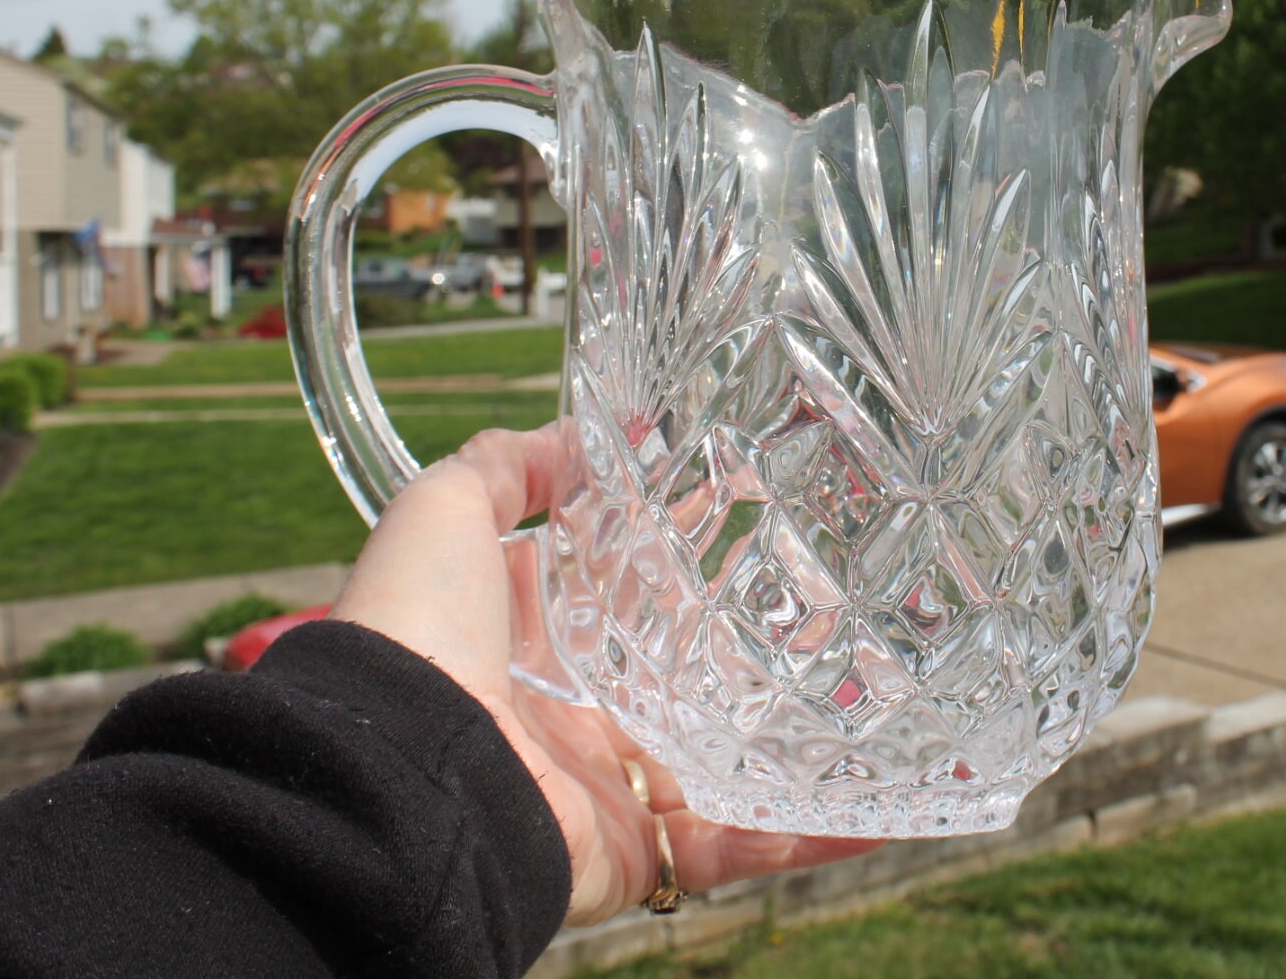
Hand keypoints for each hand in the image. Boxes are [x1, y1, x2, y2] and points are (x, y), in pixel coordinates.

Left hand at [332, 426, 882, 925]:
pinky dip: (809, 837)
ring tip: (882, 707)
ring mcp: (611, 782)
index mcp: (530, 635)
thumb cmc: (414, 635)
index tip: (750, 504)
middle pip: (683, 672)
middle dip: (755, 643)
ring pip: (727, 760)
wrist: (403, 773)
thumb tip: (577, 436)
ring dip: (801, 741)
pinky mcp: (640, 848)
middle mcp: (574, 709)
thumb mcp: (439, 513)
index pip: (623, 585)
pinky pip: (738, 844)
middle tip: (842, 601)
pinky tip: (880, 811)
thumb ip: (500, 467)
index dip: (680, 547)